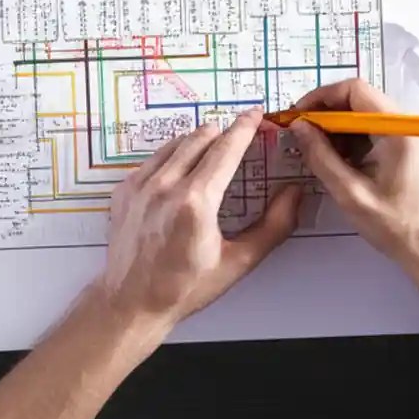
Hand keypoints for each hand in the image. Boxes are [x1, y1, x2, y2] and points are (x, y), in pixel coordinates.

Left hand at [96, 109, 302, 324]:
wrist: (131, 303)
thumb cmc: (184, 288)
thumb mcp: (238, 262)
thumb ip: (273, 226)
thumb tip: (293, 194)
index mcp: (196, 203)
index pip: (226, 149)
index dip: (244, 127)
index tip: (256, 115)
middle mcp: (165, 187)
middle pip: (201, 137)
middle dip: (224, 133)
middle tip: (240, 138)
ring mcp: (140, 185)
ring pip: (176, 143)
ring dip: (198, 142)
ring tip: (213, 153)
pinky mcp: (124, 190)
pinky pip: (154, 158)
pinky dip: (173, 157)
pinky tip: (182, 172)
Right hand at [289, 79, 418, 263]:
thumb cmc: (397, 226)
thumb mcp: (351, 193)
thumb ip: (321, 156)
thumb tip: (298, 127)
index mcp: (400, 129)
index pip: (355, 90)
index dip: (321, 98)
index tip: (298, 117)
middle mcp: (410, 124)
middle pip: (361, 101)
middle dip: (328, 116)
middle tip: (303, 138)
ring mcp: (413, 135)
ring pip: (367, 117)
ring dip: (340, 131)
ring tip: (321, 157)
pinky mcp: (412, 148)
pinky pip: (377, 132)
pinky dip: (355, 142)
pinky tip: (342, 166)